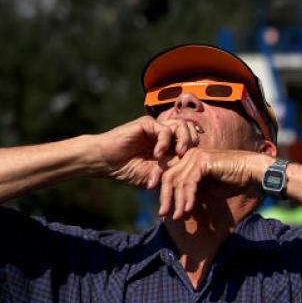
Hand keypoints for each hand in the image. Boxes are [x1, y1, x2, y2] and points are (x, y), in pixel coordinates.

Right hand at [91, 116, 205, 189]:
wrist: (105, 162)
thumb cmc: (128, 170)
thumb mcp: (155, 175)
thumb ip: (171, 173)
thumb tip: (191, 178)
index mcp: (169, 146)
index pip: (192, 142)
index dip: (196, 152)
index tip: (194, 166)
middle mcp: (165, 135)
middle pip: (191, 131)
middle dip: (193, 144)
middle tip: (188, 158)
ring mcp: (156, 128)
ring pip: (182, 125)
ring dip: (184, 140)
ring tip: (180, 154)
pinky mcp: (146, 124)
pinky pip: (164, 129)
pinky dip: (165, 142)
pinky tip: (158, 154)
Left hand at [157, 148, 260, 219]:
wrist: (251, 172)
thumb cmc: (233, 180)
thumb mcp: (208, 189)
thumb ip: (193, 193)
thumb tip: (181, 207)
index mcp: (189, 159)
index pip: (168, 172)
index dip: (160, 188)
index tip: (160, 205)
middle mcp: (190, 155)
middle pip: (168, 176)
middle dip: (165, 197)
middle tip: (162, 214)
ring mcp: (195, 157)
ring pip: (178, 181)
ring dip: (177, 201)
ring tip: (177, 217)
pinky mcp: (203, 162)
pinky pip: (189, 182)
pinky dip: (188, 197)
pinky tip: (188, 209)